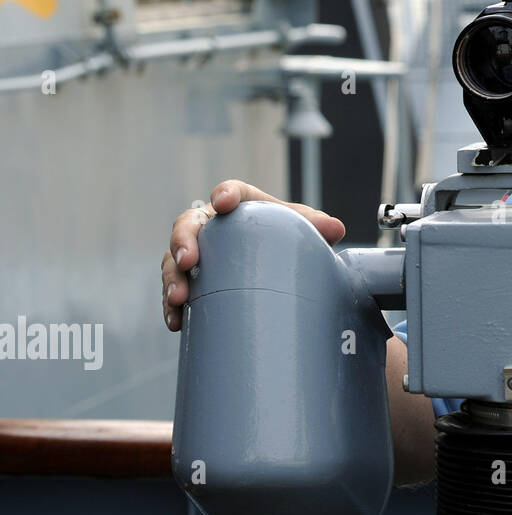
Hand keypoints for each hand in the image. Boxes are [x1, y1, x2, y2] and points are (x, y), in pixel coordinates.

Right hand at [160, 179, 345, 330]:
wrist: (276, 262)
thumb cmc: (286, 236)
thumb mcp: (301, 228)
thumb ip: (317, 226)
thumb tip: (337, 229)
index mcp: (241, 204)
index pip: (230, 192)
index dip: (225, 194)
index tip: (224, 203)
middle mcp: (211, 224)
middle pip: (188, 225)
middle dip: (183, 242)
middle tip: (189, 261)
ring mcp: (197, 252)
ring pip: (173, 260)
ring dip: (172, 279)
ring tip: (180, 299)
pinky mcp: (190, 279)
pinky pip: (173, 289)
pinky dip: (171, 306)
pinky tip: (176, 322)